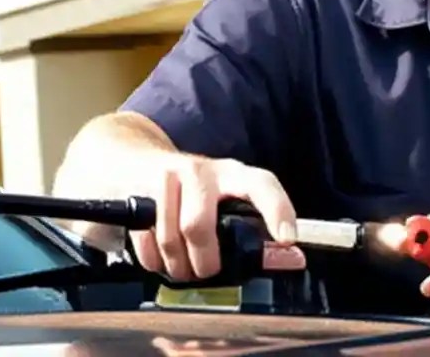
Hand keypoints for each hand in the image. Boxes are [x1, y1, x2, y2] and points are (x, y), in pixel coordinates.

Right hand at [129, 155, 303, 281]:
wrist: (134, 159)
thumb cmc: (192, 191)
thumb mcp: (227, 202)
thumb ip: (259, 233)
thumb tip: (294, 259)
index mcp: (231, 173)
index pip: (261, 184)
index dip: (277, 209)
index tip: (287, 238)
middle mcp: (198, 170)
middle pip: (197, 226)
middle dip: (201, 261)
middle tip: (204, 270)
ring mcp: (163, 177)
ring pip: (169, 238)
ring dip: (176, 265)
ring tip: (181, 264)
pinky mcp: (135, 190)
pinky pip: (145, 241)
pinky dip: (153, 260)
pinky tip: (160, 255)